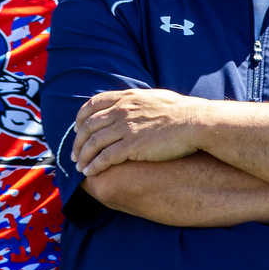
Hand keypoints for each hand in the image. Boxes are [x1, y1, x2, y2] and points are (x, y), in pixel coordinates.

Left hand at [72, 89, 197, 175]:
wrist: (194, 122)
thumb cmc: (179, 112)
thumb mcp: (153, 97)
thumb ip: (137, 102)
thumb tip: (131, 104)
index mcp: (126, 97)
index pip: (92, 105)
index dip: (80, 118)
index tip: (77, 129)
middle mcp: (122, 110)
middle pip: (88, 126)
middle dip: (78, 141)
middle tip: (74, 154)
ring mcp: (126, 128)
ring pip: (93, 143)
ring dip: (83, 156)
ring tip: (79, 167)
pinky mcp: (132, 145)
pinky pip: (105, 157)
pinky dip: (94, 165)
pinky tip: (91, 172)